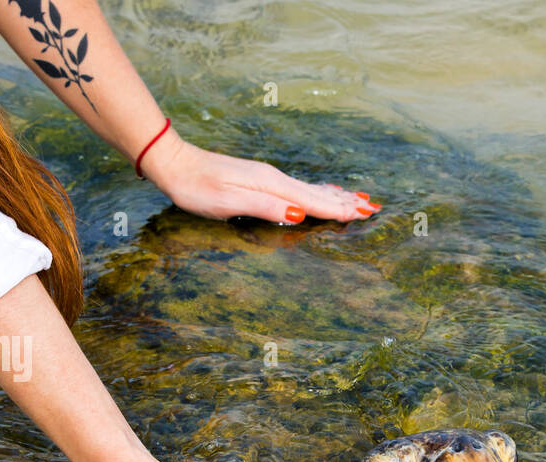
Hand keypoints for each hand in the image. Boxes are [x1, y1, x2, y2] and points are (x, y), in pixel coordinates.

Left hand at [141, 132, 380, 224]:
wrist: (174, 163)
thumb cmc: (197, 187)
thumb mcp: (229, 201)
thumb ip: (266, 206)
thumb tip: (300, 214)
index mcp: (271, 186)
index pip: (313, 201)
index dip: (338, 209)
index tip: (364, 213)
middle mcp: (274, 179)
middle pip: (317, 193)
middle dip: (344, 202)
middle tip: (371, 207)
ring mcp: (267, 177)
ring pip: (309, 189)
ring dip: (333, 196)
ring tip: (355, 199)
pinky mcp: (258, 179)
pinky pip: (297, 187)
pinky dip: (314, 191)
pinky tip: (317, 192)